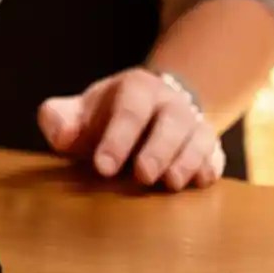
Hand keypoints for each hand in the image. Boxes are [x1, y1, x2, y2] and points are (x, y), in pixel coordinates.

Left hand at [37, 68, 225, 190]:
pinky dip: (211, 167)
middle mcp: (170, 102)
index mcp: (136, 87)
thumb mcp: (74, 112)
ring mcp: (193, 123)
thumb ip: (57, 119)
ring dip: (187, 161)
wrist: (144, 111)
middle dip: (158, 150)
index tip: (103, 166)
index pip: (130, 109)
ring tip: (170, 184)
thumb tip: (64, 136)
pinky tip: (201, 181)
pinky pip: (216, 154)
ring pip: (200, 137)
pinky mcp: (209, 146)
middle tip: (142, 176)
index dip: (118, 137)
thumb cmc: (101, 118)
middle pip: (172, 121)